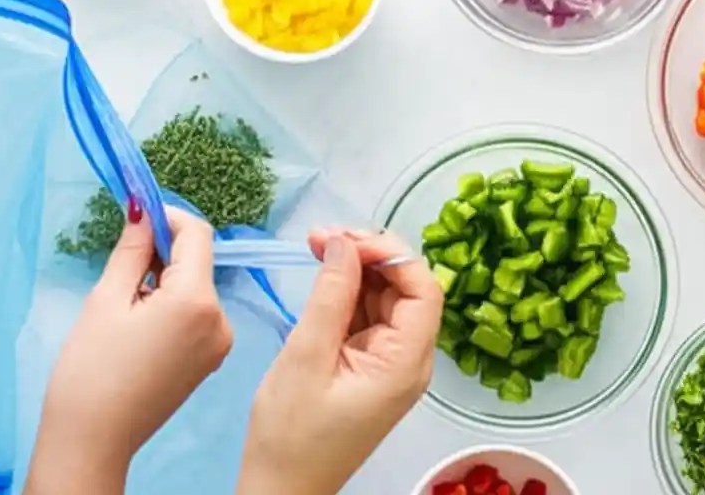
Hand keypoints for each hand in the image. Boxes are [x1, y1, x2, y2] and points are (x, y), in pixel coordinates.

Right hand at [26, 204, 232, 494]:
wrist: (96, 437)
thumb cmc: (92, 369)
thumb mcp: (106, 300)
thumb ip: (132, 251)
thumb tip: (144, 210)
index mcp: (198, 301)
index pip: (198, 235)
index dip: (170, 218)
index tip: (140, 214)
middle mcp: (222, 318)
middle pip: (200, 262)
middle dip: (166, 254)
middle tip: (125, 262)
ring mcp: (222, 341)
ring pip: (200, 288)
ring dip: (168, 281)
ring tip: (128, 304)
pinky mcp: (214, 358)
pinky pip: (200, 315)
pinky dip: (175, 306)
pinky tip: (143, 325)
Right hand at [237, 230, 441, 494]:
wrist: (280, 490)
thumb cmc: (290, 437)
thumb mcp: (305, 358)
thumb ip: (329, 297)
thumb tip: (343, 244)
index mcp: (406, 363)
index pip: (424, 290)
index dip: (392, 255)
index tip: (347, 240)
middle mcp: (409, 360)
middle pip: (407, 289)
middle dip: (369, 255)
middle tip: (321, 236)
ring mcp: (390, 363)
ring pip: (386, 298)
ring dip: (355, 269)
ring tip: (315, 245)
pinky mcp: (370, 365)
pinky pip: (369, 317)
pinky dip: (347, 293)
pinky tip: (322, 275)